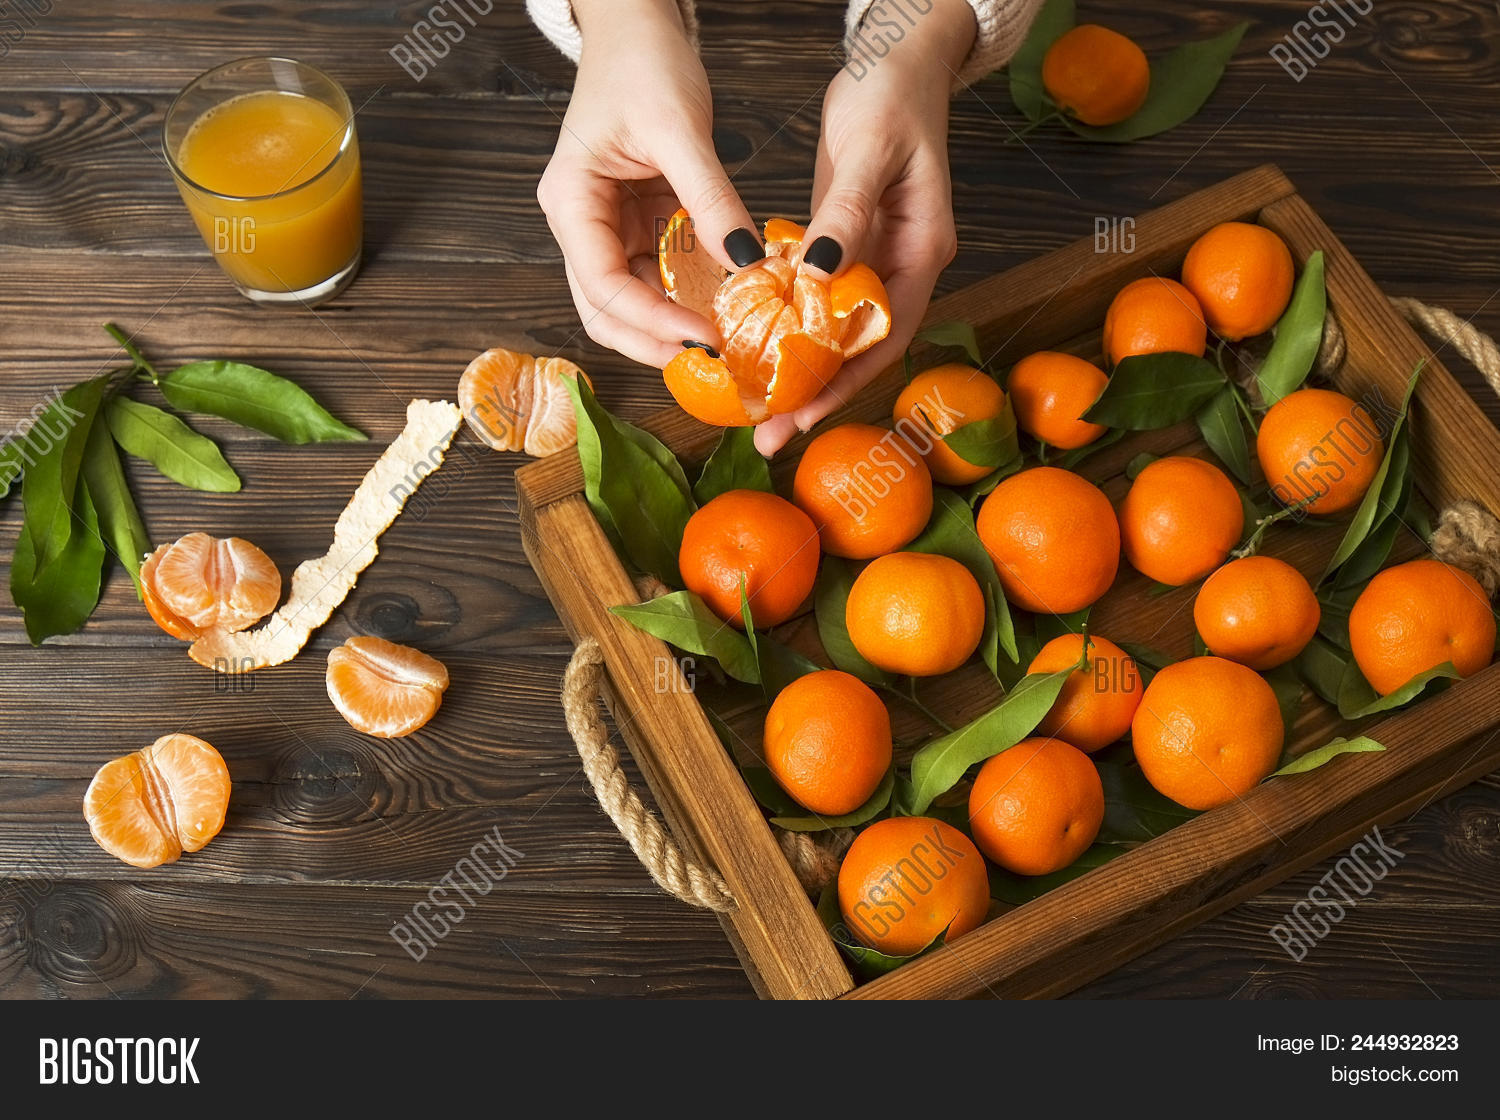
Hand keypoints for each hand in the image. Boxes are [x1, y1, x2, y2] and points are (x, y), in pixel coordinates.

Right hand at [535, 0, 761, 368]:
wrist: (638, 27)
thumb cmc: (643, 63)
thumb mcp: (680, 129)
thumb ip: (712, 198)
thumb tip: (747, 262)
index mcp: (571, 201)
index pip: (602, 285)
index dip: (651, 320)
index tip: (702, 336)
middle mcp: (581, 223)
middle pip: (606, 310)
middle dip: (655, 340)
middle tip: (710, 359)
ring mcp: (609, 227)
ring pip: (633, 301)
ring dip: (672, 324)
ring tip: (721, 341)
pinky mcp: (639, 224)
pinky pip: (661, 274)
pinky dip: (689, 294)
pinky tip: (723, 306)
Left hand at [755, 0, 976, 454]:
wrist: (899, 58)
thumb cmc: (893, 94)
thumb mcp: (870, 149)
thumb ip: (848, 215)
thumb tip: (818, 275)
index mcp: (924, 249)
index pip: (884, 335)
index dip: (844, 380)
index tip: (802, 412)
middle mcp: (904, 266)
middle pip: (862, 350)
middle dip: (817, 396)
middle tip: (768, 436)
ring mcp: (878, 261)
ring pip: (840, 334)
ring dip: (800, 373)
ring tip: (757, 411)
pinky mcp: (849, 248)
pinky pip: (820, 303)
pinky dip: (791, 330)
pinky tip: (756, 351)